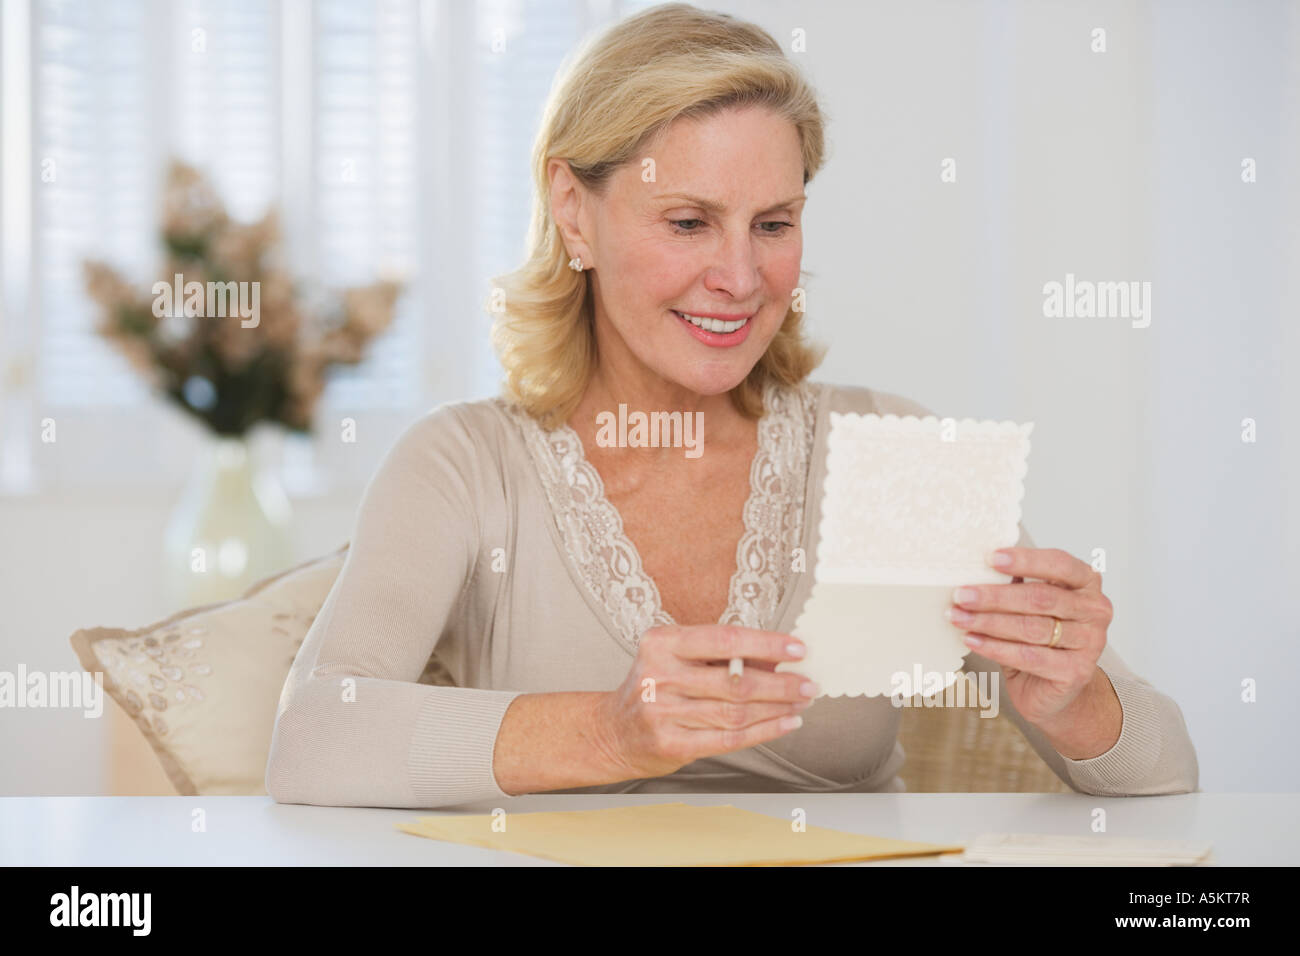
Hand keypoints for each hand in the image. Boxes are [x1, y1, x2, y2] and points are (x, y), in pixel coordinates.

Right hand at [593, 625, 815, 780]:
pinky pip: (729, 738)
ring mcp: (663, 712)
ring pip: (736, 711)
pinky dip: (764, 730)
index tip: (797, 648)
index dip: (765, 644)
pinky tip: (785, 723)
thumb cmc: (656, 687)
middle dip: (780, 683)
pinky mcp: (671, 744)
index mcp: (662, 643)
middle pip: (735, 680)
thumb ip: (723, 656)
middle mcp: (660, 675)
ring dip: (777, 707)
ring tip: (801, 701)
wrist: (614, 731)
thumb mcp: (681, 659)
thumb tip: (778, 657)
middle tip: (808, 682)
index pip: (724, 639)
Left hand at [947, 547, 1112, 729]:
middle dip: (995, 596)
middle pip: (1040, 597)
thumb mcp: (1028, 605)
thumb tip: (977, 568)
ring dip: (989, 622)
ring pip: (1031, 628)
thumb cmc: (1040, 639)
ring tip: (958, 617)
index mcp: (1086, 582)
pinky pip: (1029, 656)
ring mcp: (1090, 642)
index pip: (1058, 564)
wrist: (1053, 688)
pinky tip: (973, 640)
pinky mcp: (1077, 671)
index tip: (990, 558)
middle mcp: (1094, 609)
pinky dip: (995, 648)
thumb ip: (1015, 584)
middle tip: (962, 595)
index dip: (1025, 560)